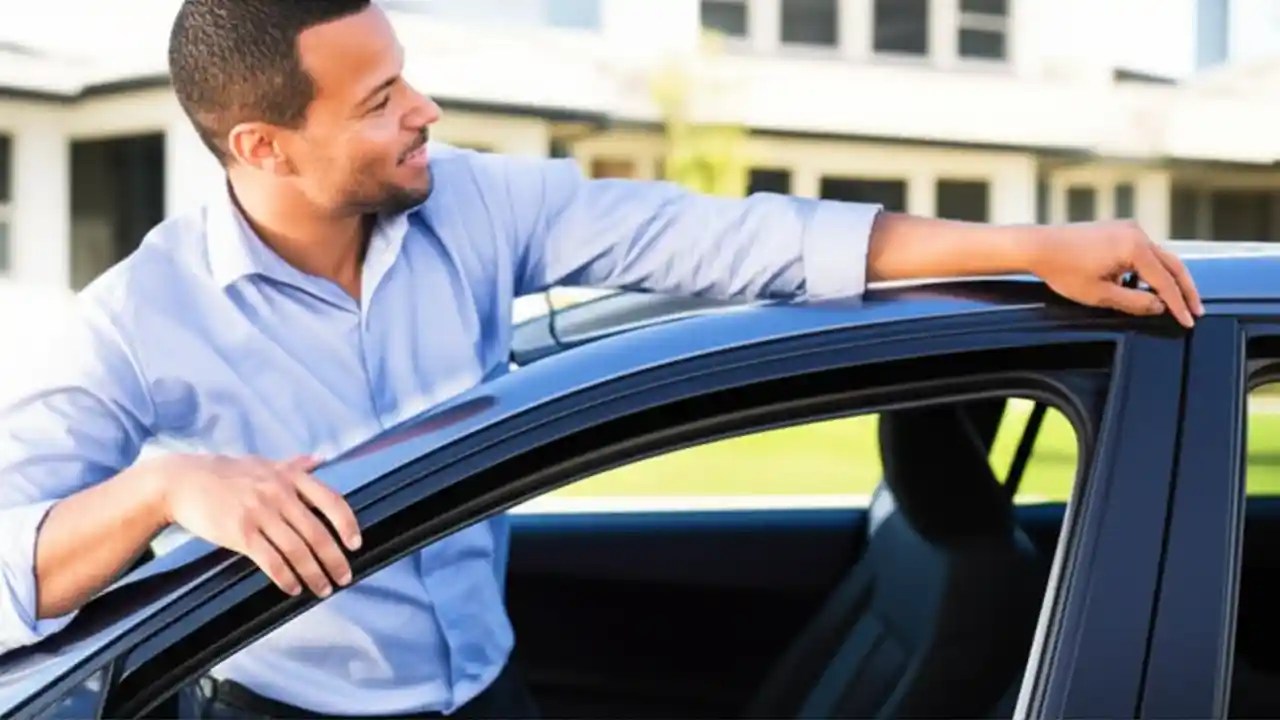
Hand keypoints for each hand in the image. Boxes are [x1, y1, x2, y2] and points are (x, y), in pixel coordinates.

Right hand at [156, 453, 361, 597]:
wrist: (183, 481)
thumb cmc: (227, 473)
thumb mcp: (264, 463)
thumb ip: (294, 465)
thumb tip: (321, 458)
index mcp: (289, 477)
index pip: (331, 501)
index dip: (347, 524)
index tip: (356, 544)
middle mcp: (279, 494)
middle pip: (317, 533)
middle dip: (334, 559)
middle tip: (344, 578)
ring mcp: (260, 513)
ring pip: (297, 550)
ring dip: (314, 574)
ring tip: (323, 589)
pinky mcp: (240, 533)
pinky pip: (271, 561)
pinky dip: (286, 577)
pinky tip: (293, 588)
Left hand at [1028, 220, 1203, 327]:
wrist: (1038, 246)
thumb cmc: (1063, 270)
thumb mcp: (1100, 294)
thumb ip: (1134, 302)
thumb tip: (1160, 306)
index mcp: (1135, 247)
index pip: (1165, 281)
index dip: (1179, 304)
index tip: (1189, 321)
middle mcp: (1136, 232)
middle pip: (1172, 264)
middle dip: (1185, 289)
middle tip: (1196, 310)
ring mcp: (1127, 228)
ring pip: (1159, 256)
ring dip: (1168, 278)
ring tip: (1177, 301)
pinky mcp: (1117, 230)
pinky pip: (1142, 251)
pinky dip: (1150, 269)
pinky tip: (1146, 286)